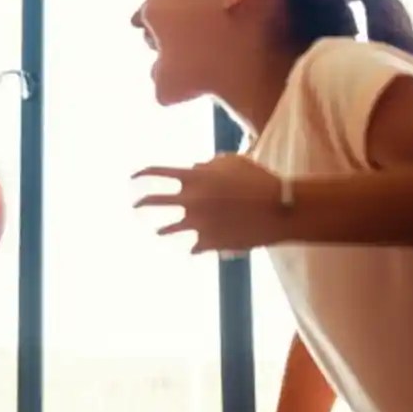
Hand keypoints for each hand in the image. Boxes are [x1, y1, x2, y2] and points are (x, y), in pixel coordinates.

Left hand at [132, 154, 289, 253]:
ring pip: (165, 229)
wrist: (280, 209)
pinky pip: (190, 247)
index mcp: (194, 177)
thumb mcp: (232, 162)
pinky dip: (191, 246)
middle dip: (139, 203)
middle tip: (135, 205)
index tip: (131, 178)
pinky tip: (190, 248)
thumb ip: (207, 164)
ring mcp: (197, 223)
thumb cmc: (258, 181)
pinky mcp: (208, 243)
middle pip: (151, 201)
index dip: (140, 174)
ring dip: (161, 229)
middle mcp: (190, 200)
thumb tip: (193, 167)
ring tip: (158, 231)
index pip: (155, 173)